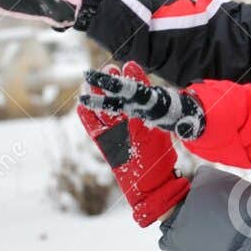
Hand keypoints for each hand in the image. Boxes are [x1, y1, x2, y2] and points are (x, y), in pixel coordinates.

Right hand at [77, 62, 189, 225]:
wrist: (152, 185)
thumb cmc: (159, 162)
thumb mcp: (162, 136)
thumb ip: (161, 122)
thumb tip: (170, 110)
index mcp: (141, 118)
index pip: (137, 94)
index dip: (134, 80)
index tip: (131, 65)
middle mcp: (126, 124)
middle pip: (117, 98)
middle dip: (113, 83)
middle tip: (110, 68)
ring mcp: (114, 133)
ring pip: (103, 110)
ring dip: (97, 95)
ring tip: (92, 80)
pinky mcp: (105, 145)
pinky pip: (93, 129)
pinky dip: (87, 118)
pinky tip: (81, 105)